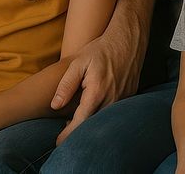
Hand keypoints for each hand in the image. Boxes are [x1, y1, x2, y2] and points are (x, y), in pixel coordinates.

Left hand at [51, 18, 144, 144]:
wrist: (127, 41)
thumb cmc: (100, 50)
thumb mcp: (78, 62)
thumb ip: (66, 84)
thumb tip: (55, 105)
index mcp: (96, 93)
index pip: (80, 121)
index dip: (68, 135)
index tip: (58, 144)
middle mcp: (112, 100)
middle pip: (93, 125)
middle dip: (78, 132)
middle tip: (64, 134)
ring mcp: (123, 100)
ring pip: (104, 120)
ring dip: (90, 124)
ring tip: (75, 123)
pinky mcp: (129, 97)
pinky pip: (113, 112)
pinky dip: (102, 116)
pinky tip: (92, 111)